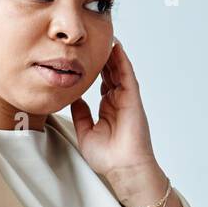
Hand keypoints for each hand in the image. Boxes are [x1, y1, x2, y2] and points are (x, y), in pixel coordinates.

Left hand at [71, 39, 156, 178]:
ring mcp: (127, 100)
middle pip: (111, 74)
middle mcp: (119, 102)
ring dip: (113, 55)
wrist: (123, 168)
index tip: (86, 55)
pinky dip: (123, 62)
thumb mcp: (86, 132)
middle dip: (104, 57)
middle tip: (95, 40)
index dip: (95, 68)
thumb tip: (74, 98)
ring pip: (119, 72)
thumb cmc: (108, 157)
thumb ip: (81, 114)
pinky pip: (127, 77)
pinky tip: (117, 49)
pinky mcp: (132, 100)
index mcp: (109, 108)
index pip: (103, 83)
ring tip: (106, 37)